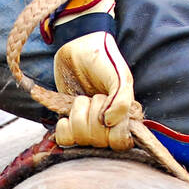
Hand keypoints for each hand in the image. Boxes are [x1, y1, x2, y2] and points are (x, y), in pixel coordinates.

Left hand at [53, 31, 133, 151]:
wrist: (78, 46)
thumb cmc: (104, 60)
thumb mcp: (121, 77)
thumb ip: (122, 101)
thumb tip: (109, 123)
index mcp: (125, 117)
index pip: (121, 142)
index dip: (113, 131)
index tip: (109, 115)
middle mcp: (107, 125)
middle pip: (100, 142)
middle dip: (94, 118)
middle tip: (95, 98)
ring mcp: (87, 124)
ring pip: (81, 139)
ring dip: (78, 117)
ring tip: (81, 100)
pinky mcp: (69, 121)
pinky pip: (65, 138)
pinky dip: (63, 128)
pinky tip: (66, 116)